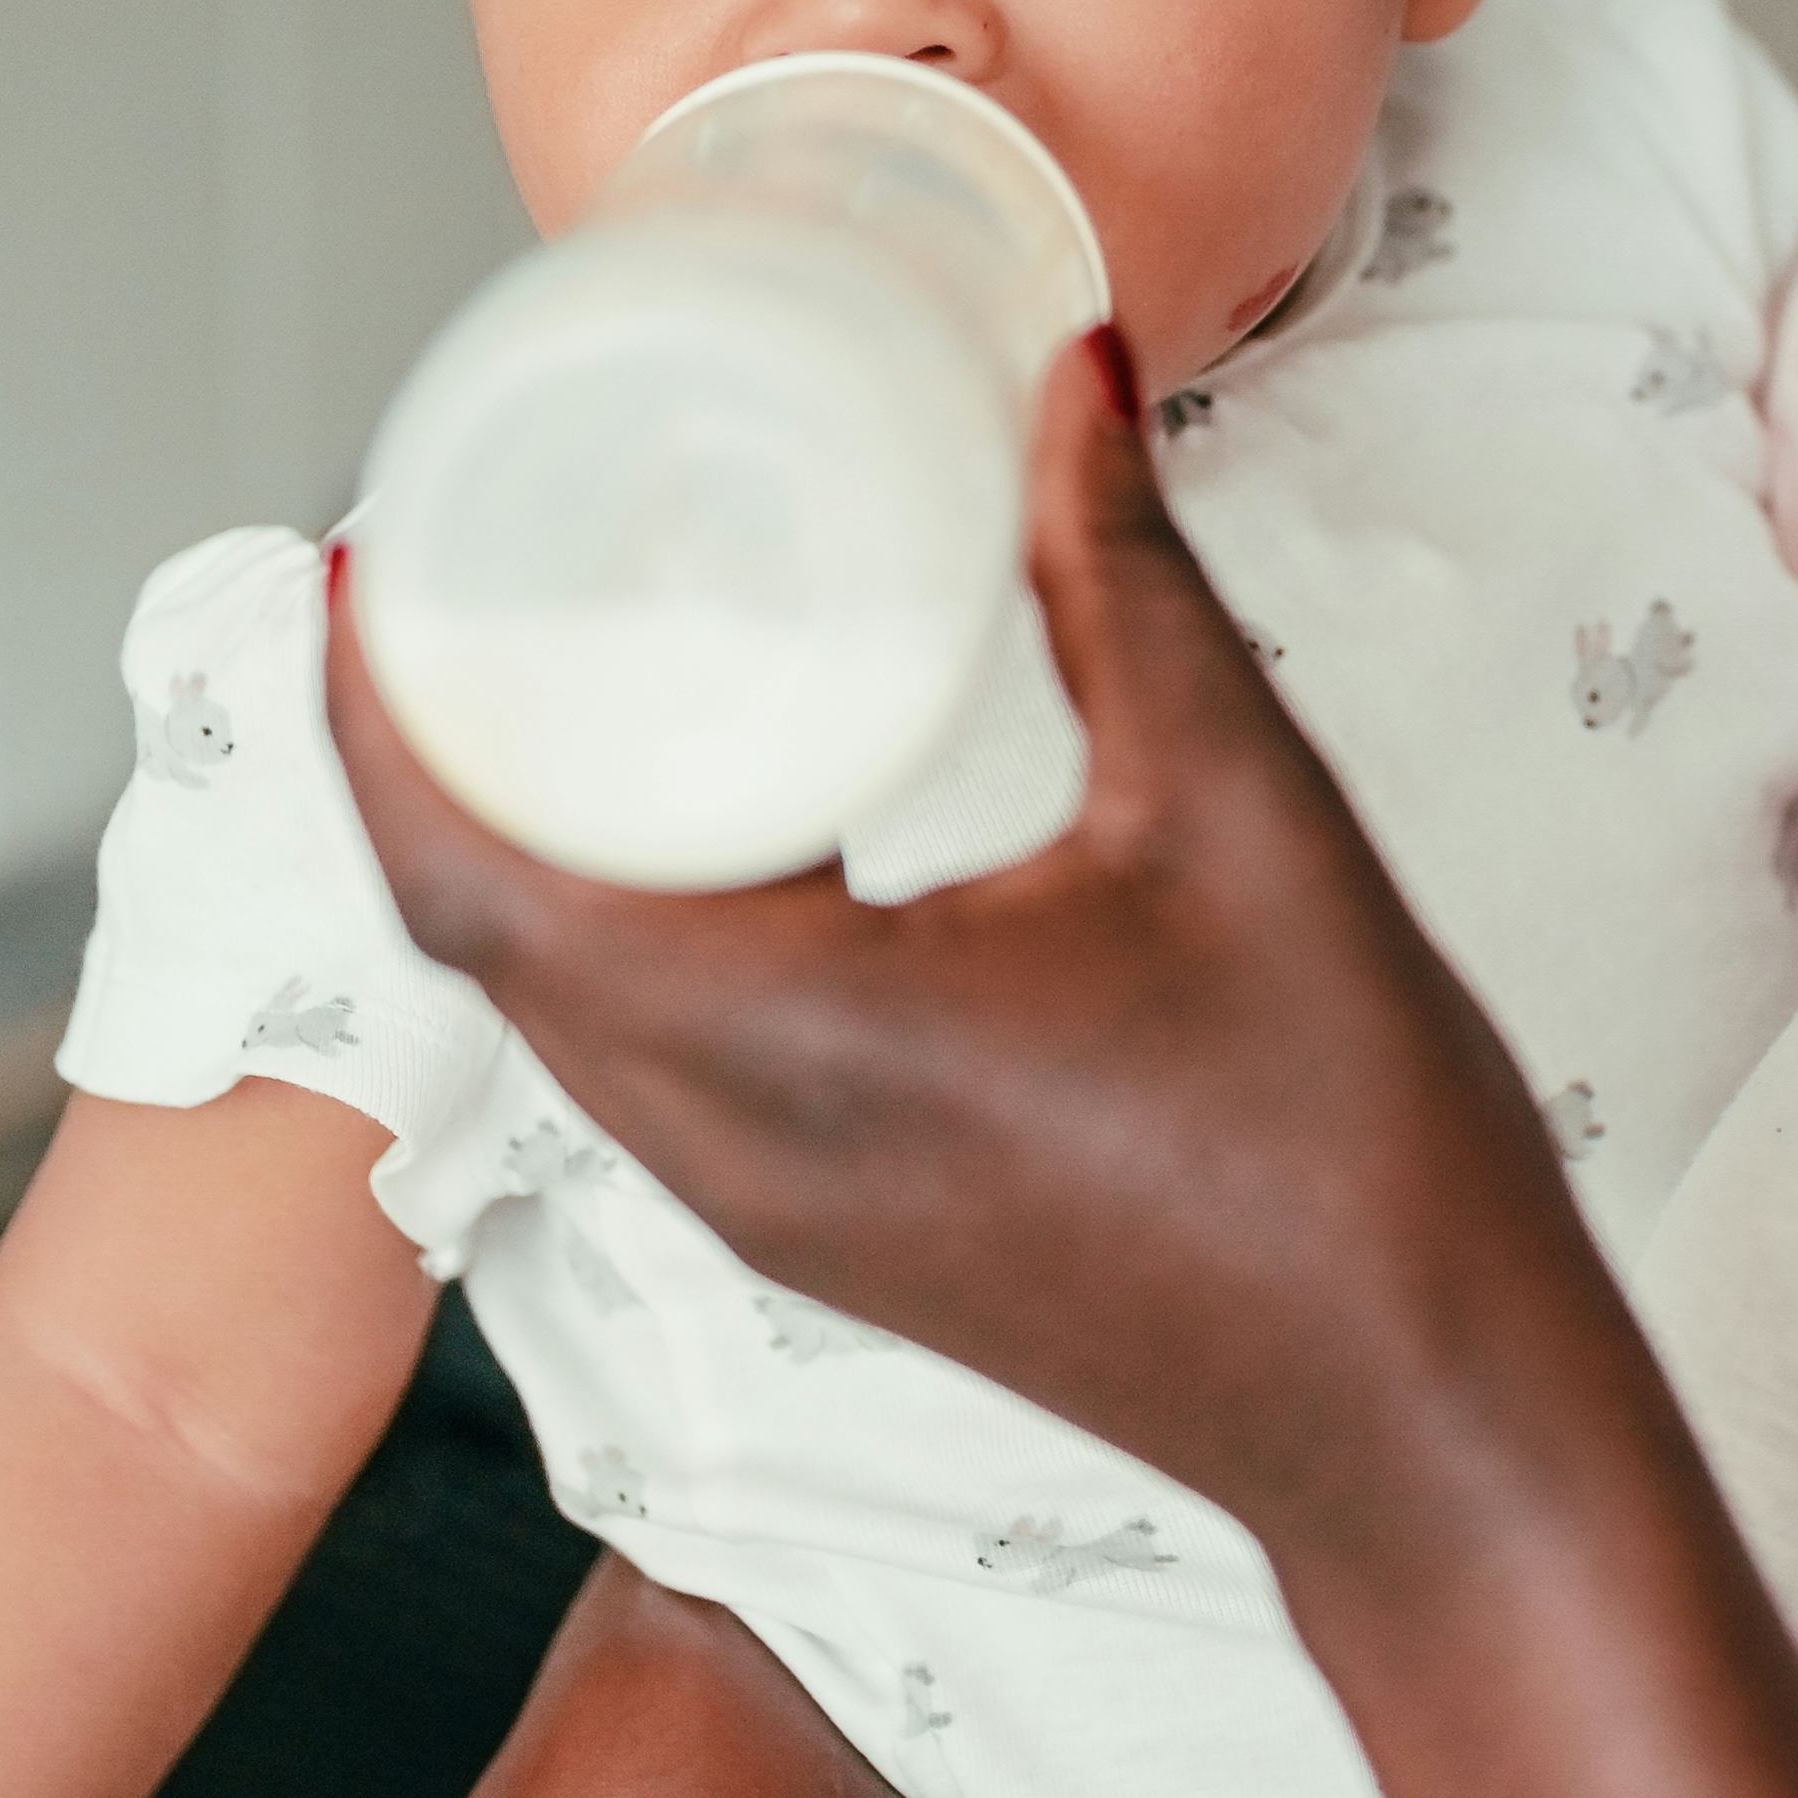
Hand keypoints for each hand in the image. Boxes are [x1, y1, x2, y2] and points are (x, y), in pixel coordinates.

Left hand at [327, 337, 1628, 1573]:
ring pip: (560, 1006)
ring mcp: (772, 1211)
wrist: (1426, 1424)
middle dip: (429, 747)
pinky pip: (646, 1057)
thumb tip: (1064, 373)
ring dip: (511, 841)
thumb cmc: (1359, 1154)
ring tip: (540, 660)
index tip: (370, 550)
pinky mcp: (826, 1230)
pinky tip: (685, 815)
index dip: (382, 715)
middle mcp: (738, 1150)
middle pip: (482, 940)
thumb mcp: (1245, 813)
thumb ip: (1130, 579)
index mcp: (795, 1050)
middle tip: (453, 559)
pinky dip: (610, 924)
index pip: (475, 884)